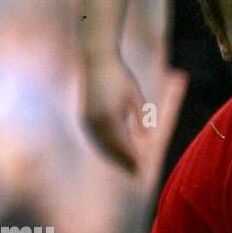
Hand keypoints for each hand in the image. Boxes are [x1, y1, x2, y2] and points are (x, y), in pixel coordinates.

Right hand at [82, 55, 147, 173]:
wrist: (95, 59)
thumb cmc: (119, 74)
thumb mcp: (133, 95)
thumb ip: (140, 116)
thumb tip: (146, 137)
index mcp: (109, 117)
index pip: (122, 144)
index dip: (131, 158)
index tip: (141, 168)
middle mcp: (95, 121)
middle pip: (111, 148)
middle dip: (123, 161)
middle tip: (136, 173)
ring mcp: (87, 120)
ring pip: (101, 144)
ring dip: (113, 156)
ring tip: (126, 165)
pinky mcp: (84, 116)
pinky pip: (96, 137)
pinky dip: (105, 146)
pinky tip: (114, 150)